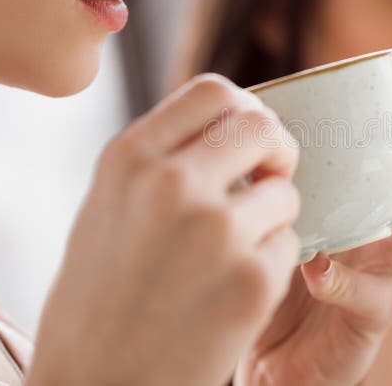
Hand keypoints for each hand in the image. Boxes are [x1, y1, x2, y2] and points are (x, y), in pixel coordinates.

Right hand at [28, 75, 301, 385]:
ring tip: (232, 257)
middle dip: (278, 151)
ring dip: (272, 220)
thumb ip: (164, 159)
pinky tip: (232, 295)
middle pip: (263, 125)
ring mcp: (216, 231)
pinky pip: (290, 246)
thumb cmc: (101, 300)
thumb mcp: (111, 207)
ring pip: (285, 192)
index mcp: (129, 158)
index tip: (249, 141)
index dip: (245, 110)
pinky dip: (272, 266)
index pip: (214, 91)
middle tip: (270, 180)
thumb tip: (231, 121)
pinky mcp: (253, 281)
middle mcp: (171, 183)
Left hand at [234, 77, 391, 385]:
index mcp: (361, 212)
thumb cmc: (275, 283)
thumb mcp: (276, 223)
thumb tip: (256, 124)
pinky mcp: (371, 321)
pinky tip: (318, 268)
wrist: (269, 359)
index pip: (390, 161)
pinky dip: (342, 282)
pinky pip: (367, 298)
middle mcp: (380, 240)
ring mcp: (383, 279)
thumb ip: (279, 186)